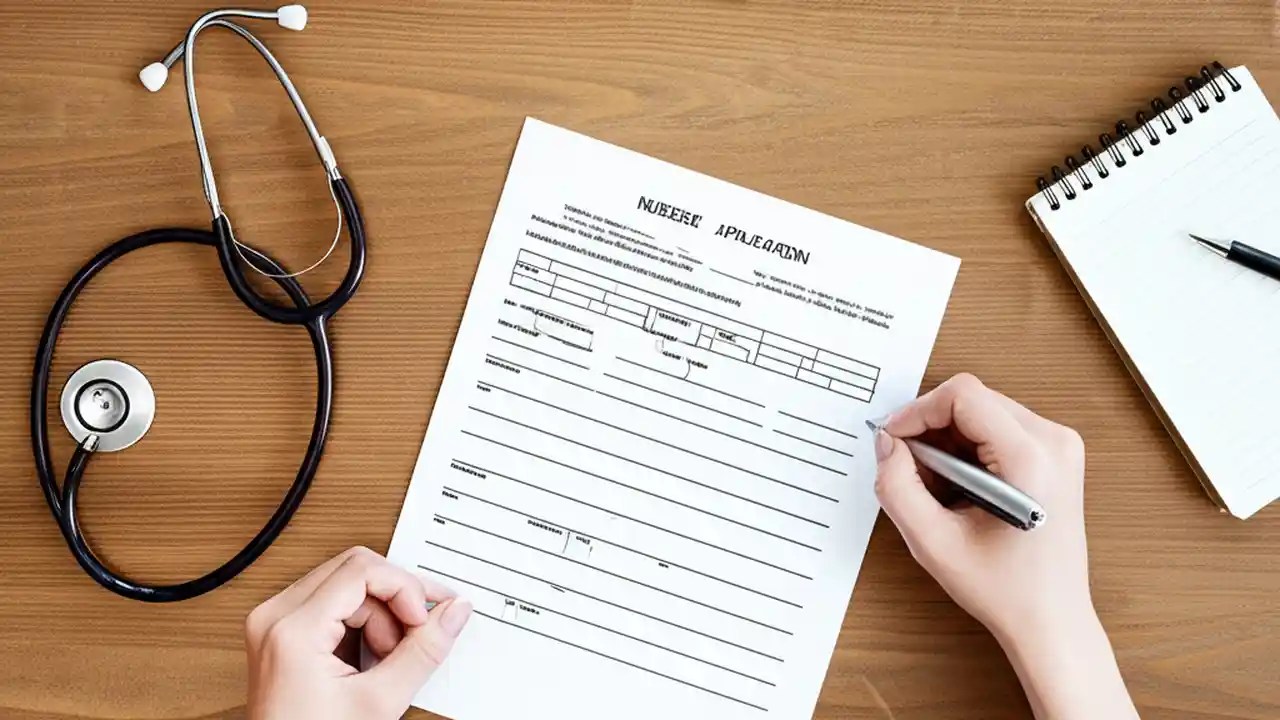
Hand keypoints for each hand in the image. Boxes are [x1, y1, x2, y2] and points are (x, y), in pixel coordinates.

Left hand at [245, 546, 472, 719]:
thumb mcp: (379, 702)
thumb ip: (423, 652)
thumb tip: (453, 612)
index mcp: (292, 629)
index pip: (362, 570)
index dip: (404, 588)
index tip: (425, 618)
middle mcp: (275, 616)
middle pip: (354, 571)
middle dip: (395, 600)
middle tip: (417, 632)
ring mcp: (275, 622)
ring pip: (346, 585)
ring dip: (381, 614)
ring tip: (390, 657)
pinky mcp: (282, 631)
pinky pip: (332, 603)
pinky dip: (363, 623)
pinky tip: (372, 656)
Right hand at [874, 374, 1137, 719]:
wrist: (1051, 619)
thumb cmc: (1005, 589)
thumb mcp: (933, 542)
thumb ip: (897, 486)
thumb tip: (887, 443)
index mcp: (1031, 458)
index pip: (963, 395)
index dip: (917, 411)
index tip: (893, 440)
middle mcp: (1054, 442)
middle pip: (972, 399)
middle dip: (930, 428)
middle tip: (911, 470)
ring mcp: (1060, 445)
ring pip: (982, 410)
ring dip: (947, 439)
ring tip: (938, 486)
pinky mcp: (1056, 453)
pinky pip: (998, 426)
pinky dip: (967, 447)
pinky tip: (960, 486)